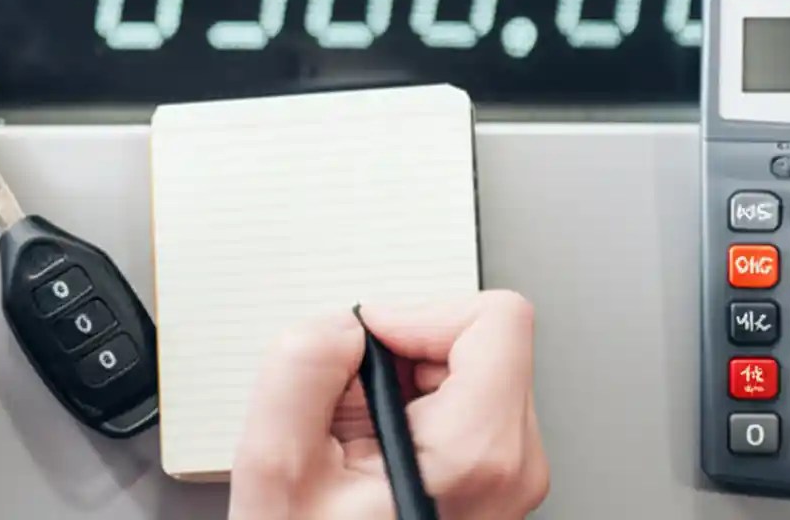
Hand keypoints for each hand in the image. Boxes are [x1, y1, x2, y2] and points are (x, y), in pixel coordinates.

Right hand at [228, 290, 548, 519]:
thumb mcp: (275, 463)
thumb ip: (301, 367)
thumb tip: (344, 325)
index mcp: (477, 453)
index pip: (496, 319)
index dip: (418, 315)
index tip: (371, 348)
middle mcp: (513, 462)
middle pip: (478, 338)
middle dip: (402, 356)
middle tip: (353, 414)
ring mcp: (511, 473)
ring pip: (468, 366)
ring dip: (403, 385)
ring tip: (360, 442)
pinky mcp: (498, 474)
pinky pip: (463, 400)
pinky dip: (412, 410)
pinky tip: (376, 454)